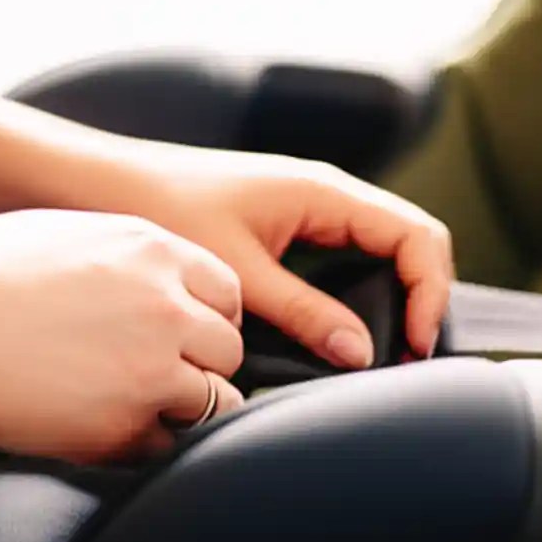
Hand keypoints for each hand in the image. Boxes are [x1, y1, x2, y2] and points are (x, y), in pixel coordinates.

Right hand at [0, 209, 245, 463]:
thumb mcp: (55, 238)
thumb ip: (112, 259)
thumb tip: (129, 280)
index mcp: (149, 248)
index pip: (226, 288)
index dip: (210, 316)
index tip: (189, 333)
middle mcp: (165, 303)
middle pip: (229, 347)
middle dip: (204, 364)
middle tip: (162, 378)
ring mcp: (151, 365)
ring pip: (217, 401)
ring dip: (185, 410)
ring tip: (137, 411)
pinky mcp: (125, 422)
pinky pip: (168, 445)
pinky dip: (147, 446)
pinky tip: (107, 435)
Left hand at [113, 146, 453, 367]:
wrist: (110, 184)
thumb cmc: (167, 210)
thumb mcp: (240, 273)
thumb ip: (302, 314)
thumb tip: (360, 353)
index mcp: (325, 192)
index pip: (418, 236)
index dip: (431, 293)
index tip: (415, 346)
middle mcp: (329, 194)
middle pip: (413, 242)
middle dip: (424, 298)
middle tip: (409, 358)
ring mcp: (312, 208)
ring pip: (385, 249)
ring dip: (398, 295)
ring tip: (389, 351)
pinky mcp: (291, 226)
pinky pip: (351, 255)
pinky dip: (365, 291)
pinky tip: (348, 330)